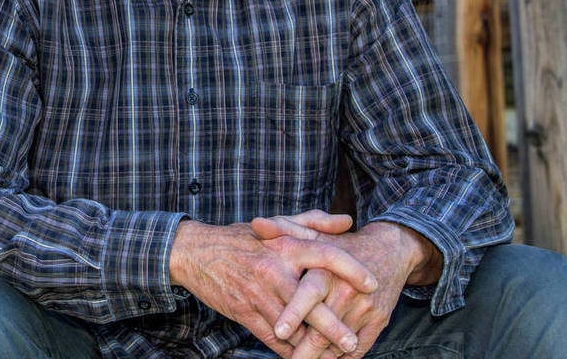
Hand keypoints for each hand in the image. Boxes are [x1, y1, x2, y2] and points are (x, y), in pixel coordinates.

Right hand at [169, 217, 377, 358]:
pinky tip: (300, 355)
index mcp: (284, 245)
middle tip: (353, 342)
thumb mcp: (274, 224)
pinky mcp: (243, 312)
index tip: (372, 285)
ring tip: (331, 357)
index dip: (352, 269)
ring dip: (312, 345)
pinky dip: (288, 350)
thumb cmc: (239, 238)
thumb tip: (348, 222)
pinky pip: (272, 338)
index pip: (325, 254)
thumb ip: (313, 222)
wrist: (194, 252)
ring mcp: (257, 293)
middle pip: (312, 302)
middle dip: (334, 327)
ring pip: (292, 327)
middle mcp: (273, 269)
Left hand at [252, 215, 438, 358]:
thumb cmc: (342, 243)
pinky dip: (341, 358)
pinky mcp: (379, 321)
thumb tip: (256, 224)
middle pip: (323, 328)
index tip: (278, 331)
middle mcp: (347, 290)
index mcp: (327, 269)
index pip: (309, 294)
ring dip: (320, 357)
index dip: (294, 314)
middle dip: (304, 350)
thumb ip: (283, 230)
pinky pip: (359, 348)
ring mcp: (365, 308)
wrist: (389, 249)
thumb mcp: (313, 234)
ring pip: (339, 344)